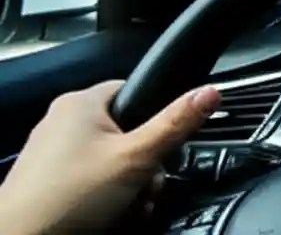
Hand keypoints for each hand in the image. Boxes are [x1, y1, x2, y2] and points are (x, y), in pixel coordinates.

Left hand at [0, 80, 219, 234]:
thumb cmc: (69, 197)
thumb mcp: (136, 158)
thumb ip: (175, 124)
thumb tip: (210, 91)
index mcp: (80, 102)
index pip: (134, 91)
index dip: (157, 116)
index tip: (165, 144)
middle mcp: (62, 121)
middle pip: (126, 132)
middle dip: (145, 164)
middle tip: (147, 185)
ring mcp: (52, 152)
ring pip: (110, 159)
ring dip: (129, 183)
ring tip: (130, 205)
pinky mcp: (47, 180)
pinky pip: (90, 178)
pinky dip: (106, 194)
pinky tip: (112, 213)